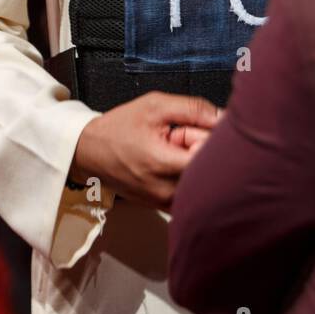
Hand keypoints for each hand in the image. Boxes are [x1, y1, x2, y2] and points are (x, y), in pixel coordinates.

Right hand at [71, 92, 220, 208]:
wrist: (90, 151)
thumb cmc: (120, 126)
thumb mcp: (156, 105)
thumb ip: (194, 108)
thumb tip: (224, 118)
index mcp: (161, 163)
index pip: (209, 161)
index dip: (209, 142)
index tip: (195, 130)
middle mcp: (163, 191)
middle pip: (207, 174)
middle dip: (203, 153)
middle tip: (183, 139)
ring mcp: (162, 203)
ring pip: (200, 185)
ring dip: (194, 166)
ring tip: (175, 152)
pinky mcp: (161, 207)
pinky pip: (188, 194)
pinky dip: (187, 178)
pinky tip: (172, 165)